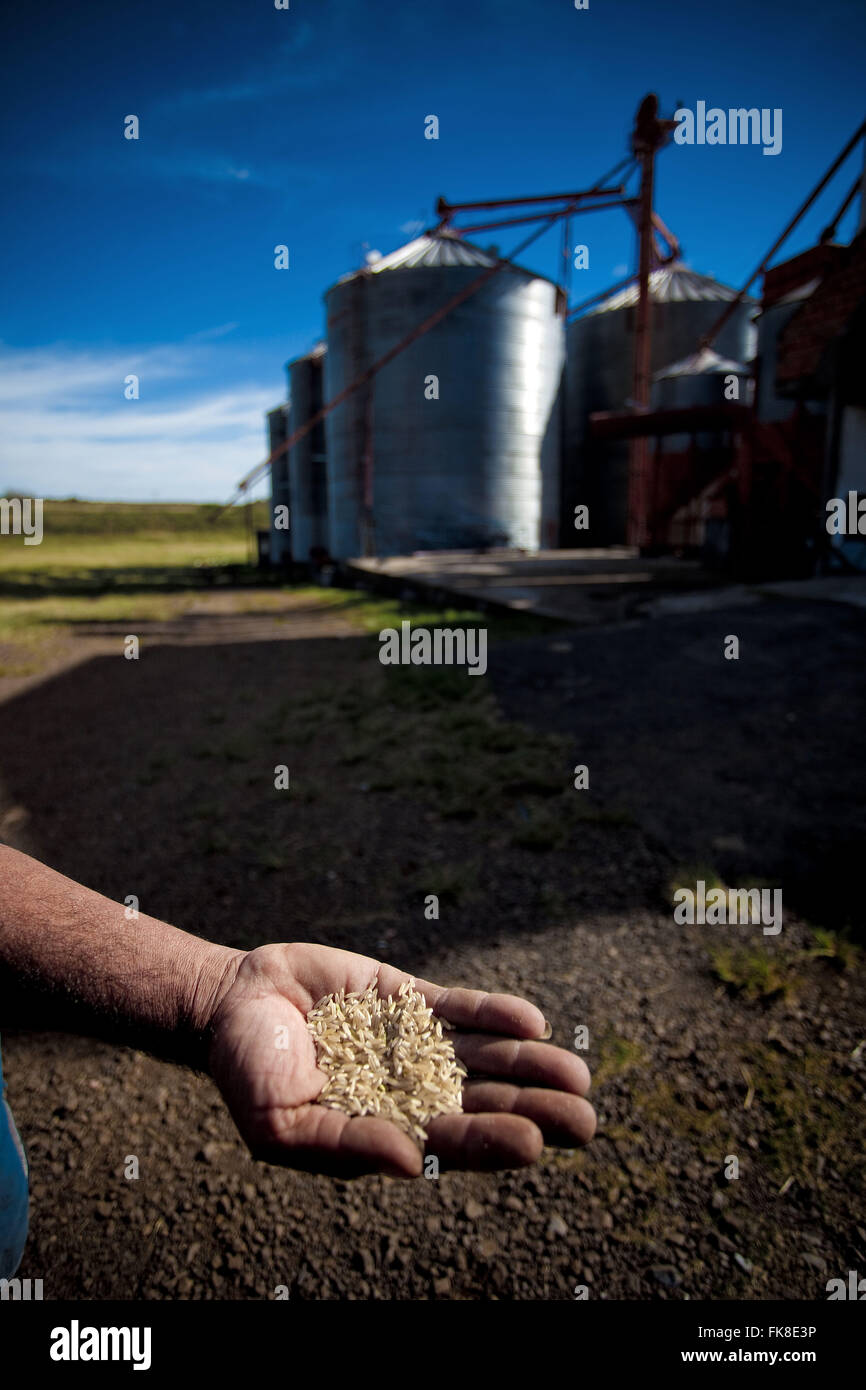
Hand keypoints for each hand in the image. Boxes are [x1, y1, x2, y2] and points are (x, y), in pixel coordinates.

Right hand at [207, 942, 594, 1176]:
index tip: (532, 1143)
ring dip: (530, 1065)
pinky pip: (458, 1007)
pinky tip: (532, 1022)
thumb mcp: (283, 1126)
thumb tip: (412, 1164)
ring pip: (483, 1057)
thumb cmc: (250, 1077)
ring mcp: (412, 1042)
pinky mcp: (407, 998)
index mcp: (384, 1131)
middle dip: (534, 1111)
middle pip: (482, 1104)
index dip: (490, 1143)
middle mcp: (409, 1090)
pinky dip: (495, 1013)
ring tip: (576, 1075)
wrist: (230, 1004)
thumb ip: (347, 1144)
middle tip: (583, 1120)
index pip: (449, 1144)